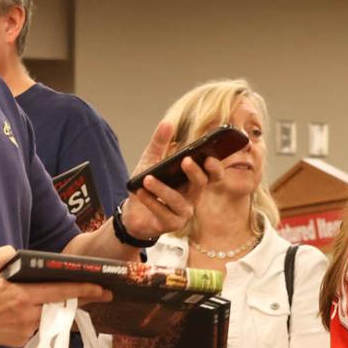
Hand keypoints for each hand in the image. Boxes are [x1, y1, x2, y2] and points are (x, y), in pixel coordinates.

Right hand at [0, 245, 109, 347]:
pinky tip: (30, 312)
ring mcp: (23, 331)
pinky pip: (35, 327)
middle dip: (82, 300)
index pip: (61, 292)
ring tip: (60, 300)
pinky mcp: (18, 341)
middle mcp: (27, 316)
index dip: (84, 290)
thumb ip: (6, 254)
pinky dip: (37, 319)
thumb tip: (20, 255)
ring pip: (49, 318)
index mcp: (22, 296)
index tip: (102, 289)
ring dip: (57, 310)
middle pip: (62, 307)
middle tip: (101, 295)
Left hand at [120, 121, 221, 241]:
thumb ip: (159, 143)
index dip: (215, 167)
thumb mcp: (150, 160)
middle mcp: (192, 196)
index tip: (209, 156)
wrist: (131, 212)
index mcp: (192, 180)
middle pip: (201, 185)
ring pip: (178, 201)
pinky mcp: (171, 225)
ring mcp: (183, 212)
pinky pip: (164, 214)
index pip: (212, 174)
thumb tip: (168, 123)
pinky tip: (141, 192)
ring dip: (162, 189)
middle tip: (185, 160)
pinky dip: (151, 202)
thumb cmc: (146, 185)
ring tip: (147, 178)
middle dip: (195, 173)